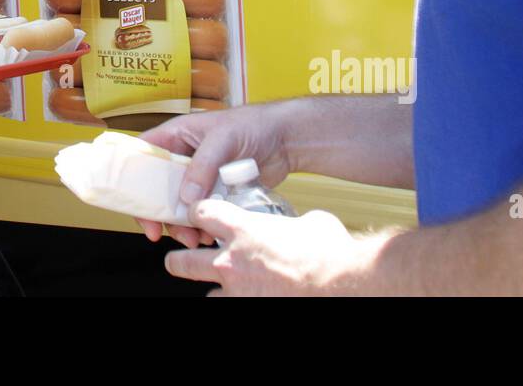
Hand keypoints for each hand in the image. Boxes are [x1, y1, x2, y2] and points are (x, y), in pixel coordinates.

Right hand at [135, 103, 290, 247]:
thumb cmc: (253, 125)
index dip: (134, 180)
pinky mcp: (216, 192)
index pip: (144, 156)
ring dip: (181, 224)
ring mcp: (200, 177)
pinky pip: (201, 211)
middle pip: (158, 188)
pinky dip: (201, 225)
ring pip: (179, 204)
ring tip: (195, 238)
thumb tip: (185, 198)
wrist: (285, 139)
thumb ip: (202, 166)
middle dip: (160, 212)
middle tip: (162, 233)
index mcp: (176, 136)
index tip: (137, 206)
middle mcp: (183, 158)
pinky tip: (209, 235)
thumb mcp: (223, 139)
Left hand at [164, 200, 384, 295]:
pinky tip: (253, 297)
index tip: (201, 216)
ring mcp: (238, 292)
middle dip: (178, 261)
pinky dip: (238, 302)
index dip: (199, 213)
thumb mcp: (309, 222)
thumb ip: (290, 222)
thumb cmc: (330, 250)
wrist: (344, 283)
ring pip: (208, 296)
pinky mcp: (248, 309)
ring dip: (218, 291)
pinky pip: (230, 307)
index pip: (200, 213)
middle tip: (181, 261)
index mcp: (242, 229)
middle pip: (181, 262)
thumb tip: (299, 228)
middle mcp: (230, 262)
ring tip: (230, 289)